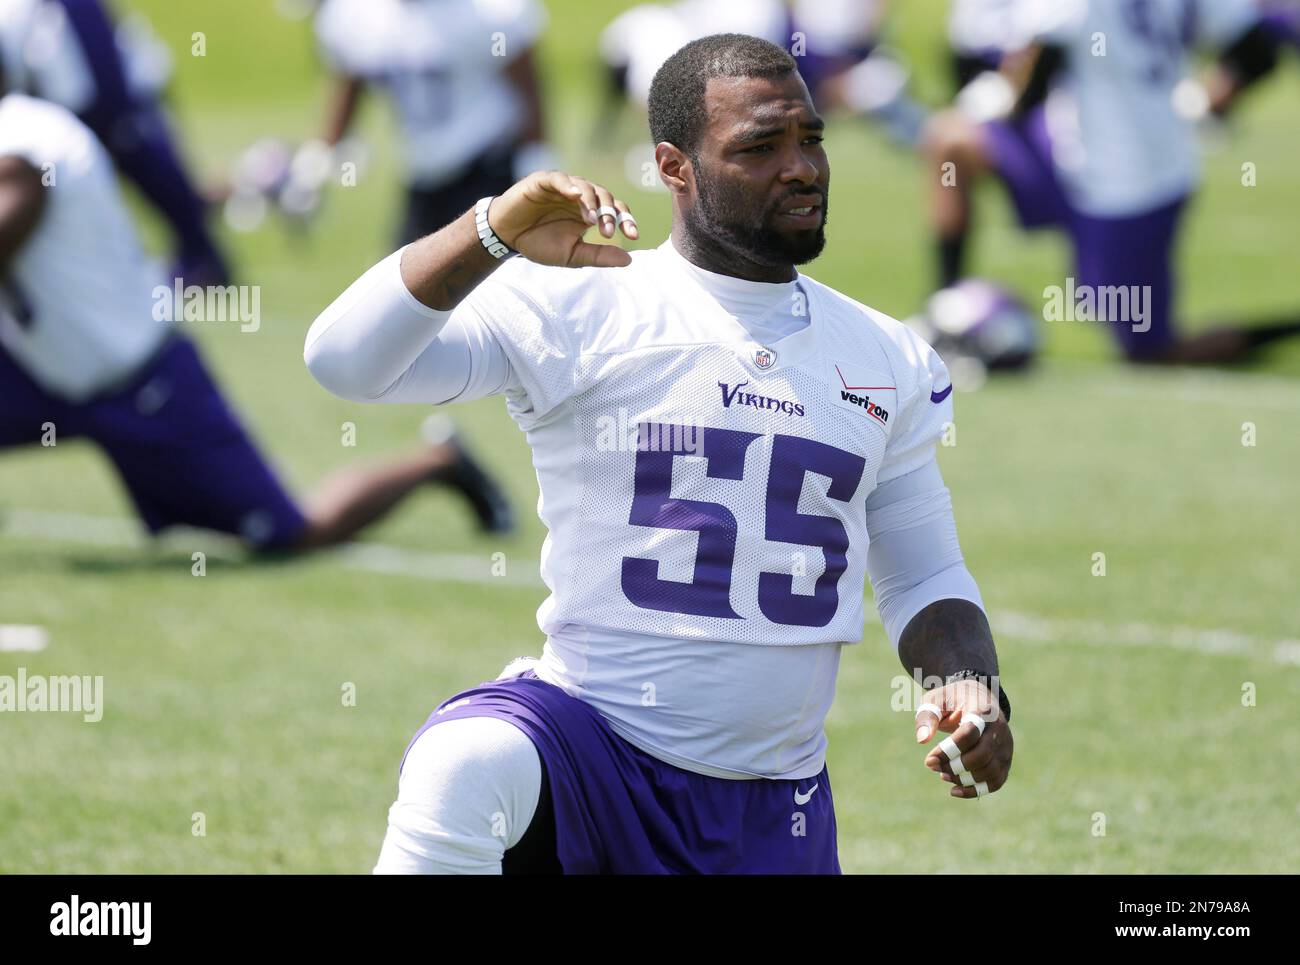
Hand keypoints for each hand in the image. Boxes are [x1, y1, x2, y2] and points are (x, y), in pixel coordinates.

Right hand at [488, 170, 638, 268]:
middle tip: (608, 232)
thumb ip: (598, 255)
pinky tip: (576, 195)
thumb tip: (629, 260)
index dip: (626, 220)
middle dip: (609, 214)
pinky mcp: (543, 181)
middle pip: (604, 196)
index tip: (633, 236)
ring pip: (586, 186)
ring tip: (591, 220)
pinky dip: (569, 185)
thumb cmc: (538, 244)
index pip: (615, 210)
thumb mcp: (571, 255)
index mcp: (589, 213)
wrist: (507, 238)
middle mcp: (580, 197)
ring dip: (591, 202)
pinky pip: (560, 178)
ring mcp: (563, 187)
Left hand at [913, 678, 1012, 799]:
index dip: (949, 750)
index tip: (928, 760)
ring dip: (964, 779)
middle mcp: (999, 729)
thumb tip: (922, 740)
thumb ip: (927, 716)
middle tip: (932, 766)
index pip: (970, 733)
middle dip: (955, 766)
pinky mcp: (1005, 760)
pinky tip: (954, 790)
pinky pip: (996, 781)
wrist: (978, 698)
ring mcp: (1005, 746)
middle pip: (982, 755)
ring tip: (942, 774)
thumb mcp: (936, 699)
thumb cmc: (952, 699)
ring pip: (990, 771)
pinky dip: (976, 790)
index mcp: (983, 710)